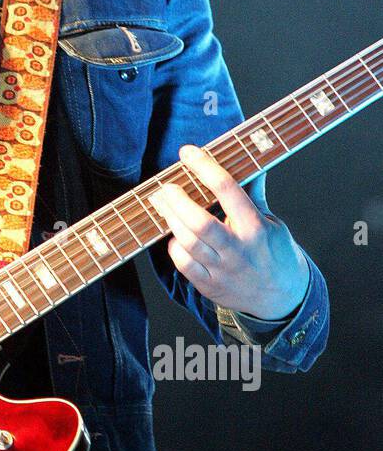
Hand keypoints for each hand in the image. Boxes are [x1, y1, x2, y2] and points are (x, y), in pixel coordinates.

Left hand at [151, 144, 309, 319]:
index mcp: (255, 227)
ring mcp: (223, 270)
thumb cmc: (275, 252)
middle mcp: (238, 250)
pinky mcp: (211, 287)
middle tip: (167, 187)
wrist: (283, 297)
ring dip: (171, 220)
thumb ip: (253, 193)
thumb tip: (250, 158)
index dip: (204, 166)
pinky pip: (183, 264)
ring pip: (187, 242)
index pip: (227, 189)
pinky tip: (177, 236)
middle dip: (177, 200)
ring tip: (166, 206)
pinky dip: (175, 247)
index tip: (188, 152)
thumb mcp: (271, 221)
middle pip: (199, 222)